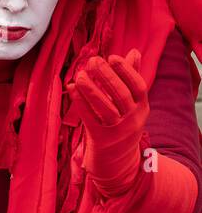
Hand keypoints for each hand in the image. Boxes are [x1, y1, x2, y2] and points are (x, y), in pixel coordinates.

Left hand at [67, 50, 149, 196]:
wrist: (119, 161)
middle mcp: (133, 119)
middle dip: (107, 76)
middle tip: (92, 61)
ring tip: (79, 75)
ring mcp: (118, 131)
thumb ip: (130, 77)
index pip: (138, 87)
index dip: (127, 71)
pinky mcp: (102, 139)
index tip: (112, 57)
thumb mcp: (131, 103)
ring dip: (92, 90)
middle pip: (121, 95)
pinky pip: (90, 119)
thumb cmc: (121, 122)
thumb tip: (134, 51)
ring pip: (106, 108)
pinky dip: (80, 103)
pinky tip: (71, 89)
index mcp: (142, 107)